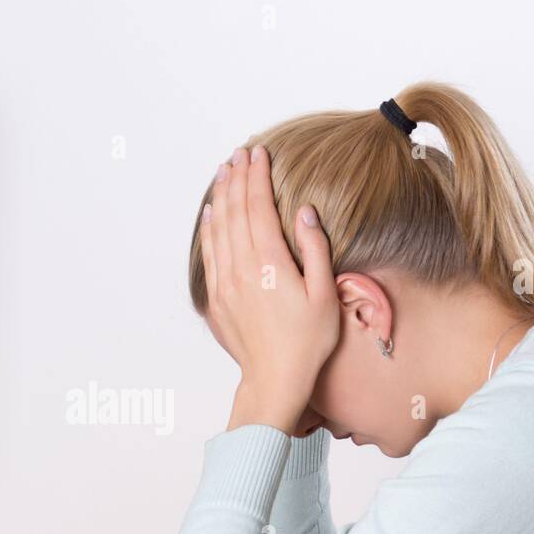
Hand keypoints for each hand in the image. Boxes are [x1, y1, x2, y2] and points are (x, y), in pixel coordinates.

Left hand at [201, 145, 339, 434]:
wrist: (274, 379)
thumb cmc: (307, 341)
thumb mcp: (324, 294)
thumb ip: (314, 249)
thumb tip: (303, 212)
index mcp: (271, 263)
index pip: (259, 207)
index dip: (258, 177)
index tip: (258, 154)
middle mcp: (242, 268)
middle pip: (235, 211)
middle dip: (237, 178)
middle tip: (240, 154)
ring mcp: (225, 283)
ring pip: (219, 228)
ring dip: (222, 196)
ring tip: (225, 172)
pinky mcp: (216, 297)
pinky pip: (209, 252)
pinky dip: (209, 227)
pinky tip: (212, 211)